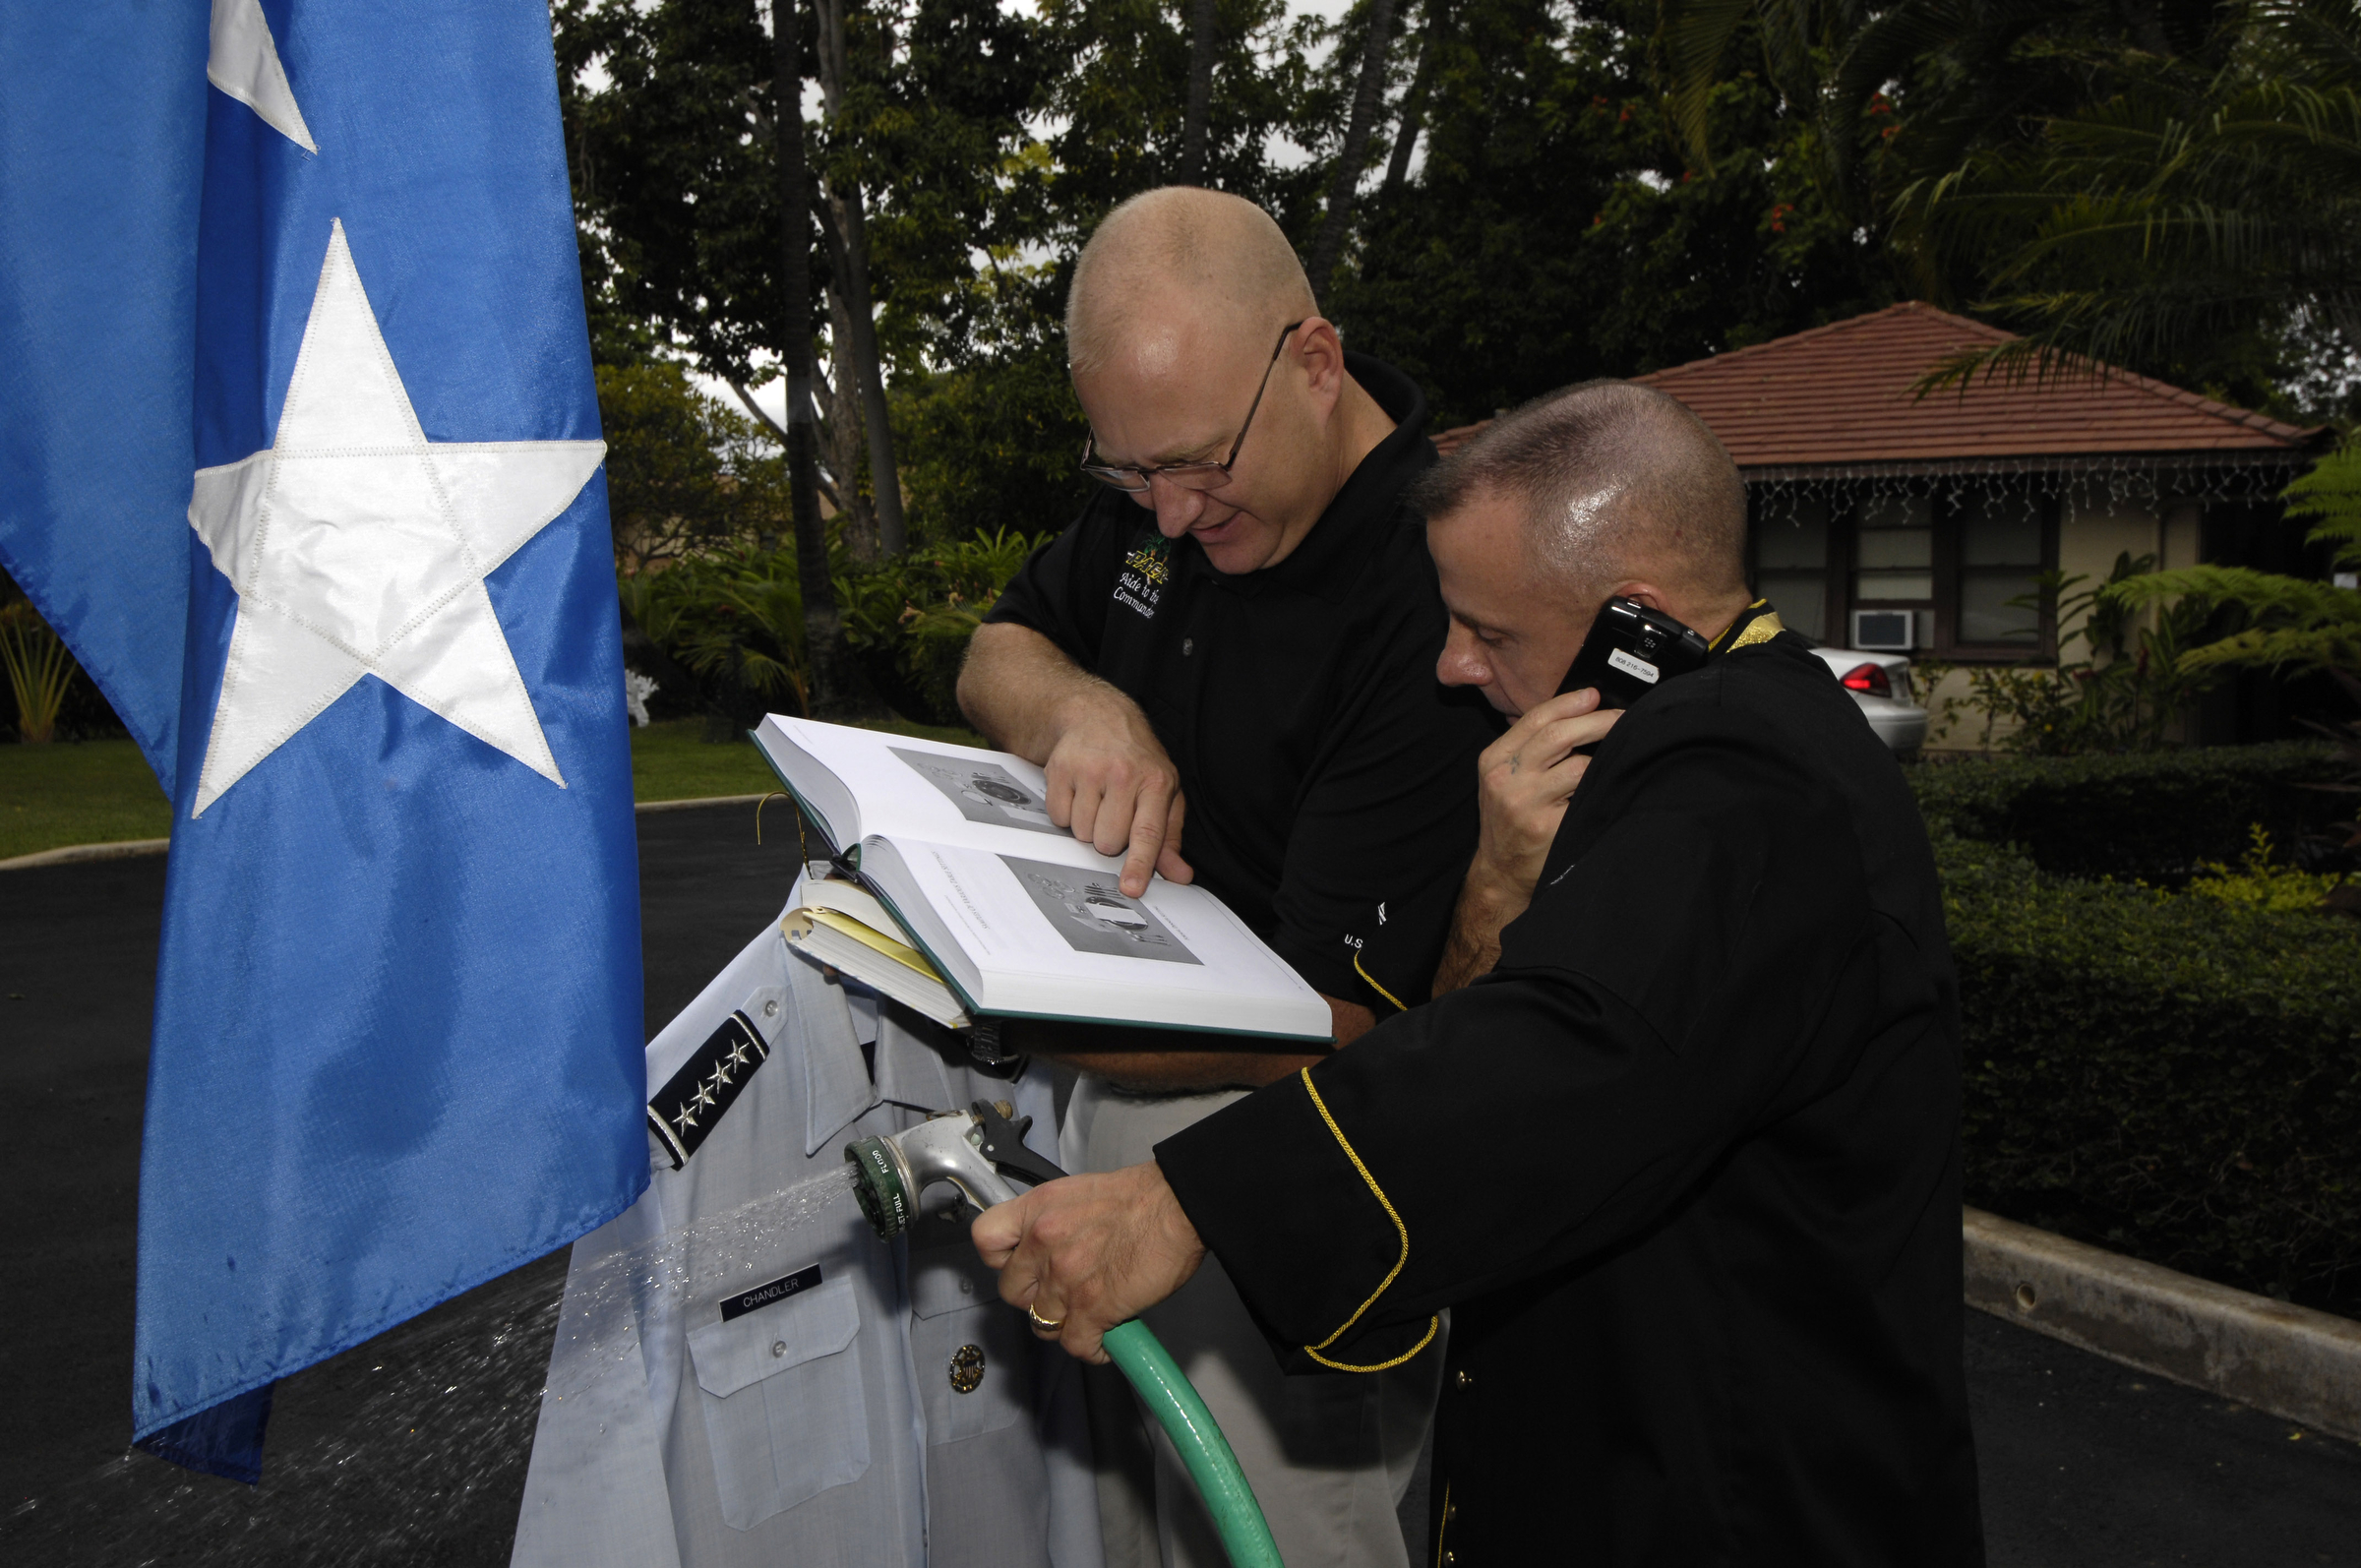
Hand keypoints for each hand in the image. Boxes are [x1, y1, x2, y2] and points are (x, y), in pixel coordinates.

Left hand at [972, 1162, 1206, 1363]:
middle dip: (1035, 1298)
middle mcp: (1042, 1243)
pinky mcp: (1092, 1308)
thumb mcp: (1077, 1194)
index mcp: (1036, 1210)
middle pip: (1012, 1292)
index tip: (1018, 1265)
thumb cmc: (1138, 1198)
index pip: (986, 1241)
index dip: (1000, 1260)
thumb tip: (1045, 1250)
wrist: (1177, 1205)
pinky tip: (1105, 1339)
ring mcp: (1065, 1278)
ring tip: (1087, 1316)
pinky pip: (1076, 1345)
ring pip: (1042, 1324)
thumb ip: (1051, 1222)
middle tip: (1061, 1294)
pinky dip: (1092, 1349)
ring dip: (1065, 1325)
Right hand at [1042, 691, 1194, 896]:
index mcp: (1156, 782)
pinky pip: (1059, 818)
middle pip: (1108, 841)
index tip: (1131, 888)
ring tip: (1097, 799)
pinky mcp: (1060, 769)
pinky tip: (1079, 792)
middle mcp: (1124, 774)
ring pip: (1081, 833)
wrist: (1098, 716)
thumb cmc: (1137, 759)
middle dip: (1109, 839)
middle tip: (1114, 814)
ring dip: (1087, 826)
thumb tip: (1179, 874)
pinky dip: (1067, 813)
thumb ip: (1170, 838)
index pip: (1148, 832)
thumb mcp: (1164, 793)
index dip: (1140, 864)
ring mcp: (1089, 770)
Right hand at [1467, 687, 1620, 912]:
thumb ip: (1529, 748)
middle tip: (1622, 718)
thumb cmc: (1511, 820)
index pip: (1536, 719)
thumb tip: (1577, 711)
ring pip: (1578, 766)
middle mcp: (1506, 779)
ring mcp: (1525, 804)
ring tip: (1615, 758)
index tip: (1594, 695)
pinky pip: (1586, 797)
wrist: (1501, 872)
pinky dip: (1600, 789)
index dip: (1569, 703)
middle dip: (1597, 721)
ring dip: (1603, 760)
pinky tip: (1607, 787)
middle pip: (1559, 735)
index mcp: (1494, 760)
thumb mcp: (1505, 779)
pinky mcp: (1547, 827)